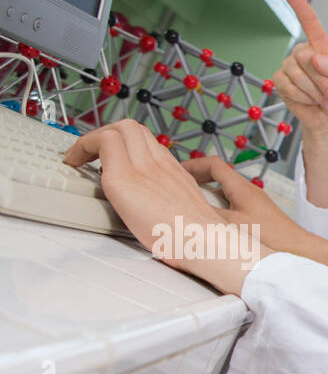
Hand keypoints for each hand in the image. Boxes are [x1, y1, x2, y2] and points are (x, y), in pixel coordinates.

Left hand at [62, 119, 263, 294]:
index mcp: (176, 174)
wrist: (207, 244)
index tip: (113, 159)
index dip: (127, 147)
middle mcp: (161, 165)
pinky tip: (74, 162)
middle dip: (108, 134)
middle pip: (134, 129)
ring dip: (94, 138)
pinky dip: (83, 147)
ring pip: (118, 129)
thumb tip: (159, 215)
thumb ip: (173, 206)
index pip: (149, 145)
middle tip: (93, 152)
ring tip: (81, 156)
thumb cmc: (198, 241)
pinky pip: (102, 144)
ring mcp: (144, 168)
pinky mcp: (125, 178)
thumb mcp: (188, 218)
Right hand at [185, 156, 327, 277]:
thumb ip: (206, 215)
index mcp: (241, 187)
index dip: (192, 165)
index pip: (213, 164)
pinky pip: (233, 209)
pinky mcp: (259, 220)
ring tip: (191, 207)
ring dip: (207, 198)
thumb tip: (183, 212)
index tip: (176, 171)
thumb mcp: (229, 225)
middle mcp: (249, 193)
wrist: (299, 251)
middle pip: (218, 178)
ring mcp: (255, 206)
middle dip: (196, 181)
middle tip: (179, 187)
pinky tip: (213, 227)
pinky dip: (219, 212)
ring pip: (225, 195)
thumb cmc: (272, 237)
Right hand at [274, 0, 327, 141]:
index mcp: (320, 47)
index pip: (309, 21)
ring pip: (298, 75)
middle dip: (323, 81)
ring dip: (315, 93)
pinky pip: (288, 87)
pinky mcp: (279, 80)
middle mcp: (303, 53)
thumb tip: (316, 58)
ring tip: (322, 99)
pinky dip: (303, 98)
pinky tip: (309, 101)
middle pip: (307, 57)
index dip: (297, 3)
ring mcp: (289, 66)